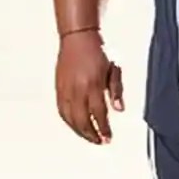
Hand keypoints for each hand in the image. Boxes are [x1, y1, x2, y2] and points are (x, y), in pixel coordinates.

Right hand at [55, 30, 123, 144]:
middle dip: (92, 134)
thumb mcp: (114, 68)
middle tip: (100, 141)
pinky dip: (68, 122)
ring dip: (80, 131)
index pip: (99, 114)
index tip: (109, 137)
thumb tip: (119, 109)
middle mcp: (78, 89)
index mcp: (93, 84)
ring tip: (90, 137)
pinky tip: (75, 126)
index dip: (104, 129)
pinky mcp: (58, 88)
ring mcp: (65, 89)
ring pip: (70, 119)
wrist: (78, 37)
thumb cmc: (97, 50)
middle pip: (83, 120)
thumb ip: (116, 90)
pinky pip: (61, 111)